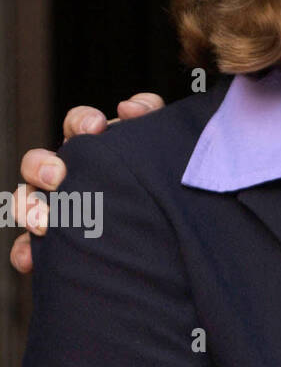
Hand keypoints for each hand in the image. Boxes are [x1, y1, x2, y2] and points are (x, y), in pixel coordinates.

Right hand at [9, 93, 164, 272]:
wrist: (170, 228)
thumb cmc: (159, 176)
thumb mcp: (160, 143)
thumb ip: (149, 116)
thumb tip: (127, 107)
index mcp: (95, 145)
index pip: (78, 123)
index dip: (82, 121)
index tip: (97, 127)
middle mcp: (69, 172)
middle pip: (37, 162)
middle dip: (41, 167)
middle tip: (59, 177)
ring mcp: (57, 205)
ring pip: (25, 201)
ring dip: (28, 208)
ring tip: (44, 223)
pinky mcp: (53, 240)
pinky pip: (26, 246)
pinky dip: (24, 252)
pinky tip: (32, 259)